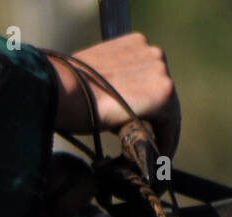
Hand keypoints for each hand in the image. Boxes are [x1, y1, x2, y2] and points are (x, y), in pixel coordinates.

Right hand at [50, 34, 180, 156]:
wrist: (61, 89)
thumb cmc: (65, 89)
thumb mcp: (92, 76)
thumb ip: (112, 83)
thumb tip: (114, 105)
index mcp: (135, 44)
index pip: (148, 78)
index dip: (144, 103)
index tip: (140, 122)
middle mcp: (152, 52)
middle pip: (161, 93)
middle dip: (155, 117)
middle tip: (149, 142)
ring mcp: (160, 70)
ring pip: (168, 109)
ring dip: (159, 131)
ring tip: (153, 154)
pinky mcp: (163, 92)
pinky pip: (170, 124)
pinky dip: (165, 142)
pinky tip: (158, 157)